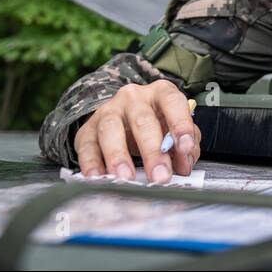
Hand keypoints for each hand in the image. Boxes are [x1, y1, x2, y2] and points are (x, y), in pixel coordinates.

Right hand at [73, 79, 199, 181]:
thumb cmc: (156, 125)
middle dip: (153, 151)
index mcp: (160, 92)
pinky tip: (98, 178)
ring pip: (111, 130)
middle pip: (142, 121)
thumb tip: (183, 165)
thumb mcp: (174, 130)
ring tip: (126, 178)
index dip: (180, 124)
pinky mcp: (87, 130)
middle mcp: (133, 98)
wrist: (122, 119)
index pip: (172, 102)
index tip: (185, 148)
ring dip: (118, 156)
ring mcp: (107, 111)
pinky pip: (87, 147)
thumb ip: (185, 147)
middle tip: (160, 177)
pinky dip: (91, 164)